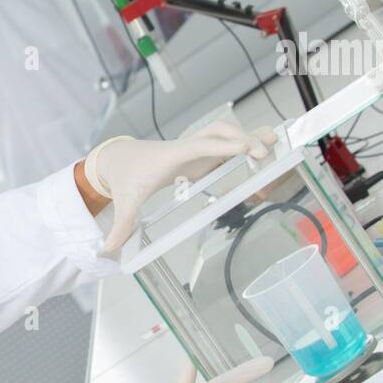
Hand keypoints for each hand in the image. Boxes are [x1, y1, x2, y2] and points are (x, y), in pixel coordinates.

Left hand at [86, 121, 278, 253]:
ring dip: (247, 136)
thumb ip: (121, 226)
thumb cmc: (126, 178)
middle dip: (241, 138)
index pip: (199, 147)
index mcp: (171, 157)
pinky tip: (263, 149)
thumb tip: (108, 250)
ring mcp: (195, 149)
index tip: (245, 148)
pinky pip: (225, 145)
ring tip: (273, 142)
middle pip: (217, 133)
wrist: (120, 159)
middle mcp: (186, 148)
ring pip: (224, 133)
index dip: (222, 146)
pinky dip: (244, 145)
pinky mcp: (200, 155)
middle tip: (264, 152)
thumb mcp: (125, 203)